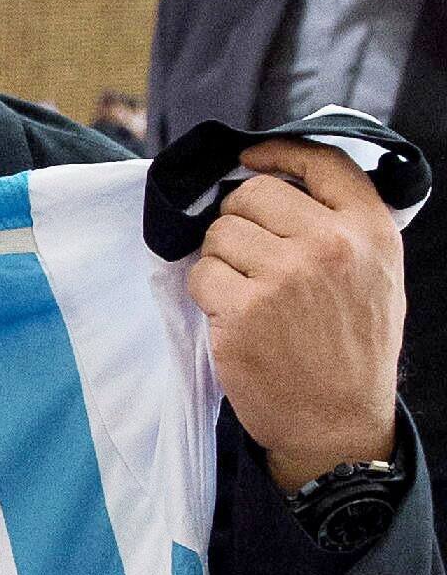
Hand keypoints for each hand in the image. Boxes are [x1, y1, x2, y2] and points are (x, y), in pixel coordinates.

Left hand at [186, 137, 405, 489]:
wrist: (338, 422)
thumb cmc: (353, 347)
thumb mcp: (375, 273)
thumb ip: (341, 223)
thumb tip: (278, 177)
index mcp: (368, 230)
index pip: (319, 161)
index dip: (275, 151)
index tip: (249, 158)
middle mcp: (329, 246)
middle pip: (252, 193)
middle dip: (238, 218)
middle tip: (248, 254)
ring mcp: (283, 280)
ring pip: (219, 233)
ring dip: (220, 258)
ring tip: (246, 291)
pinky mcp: (243, 314)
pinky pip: (200, 275)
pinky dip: (206, 292)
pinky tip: (232, 315)